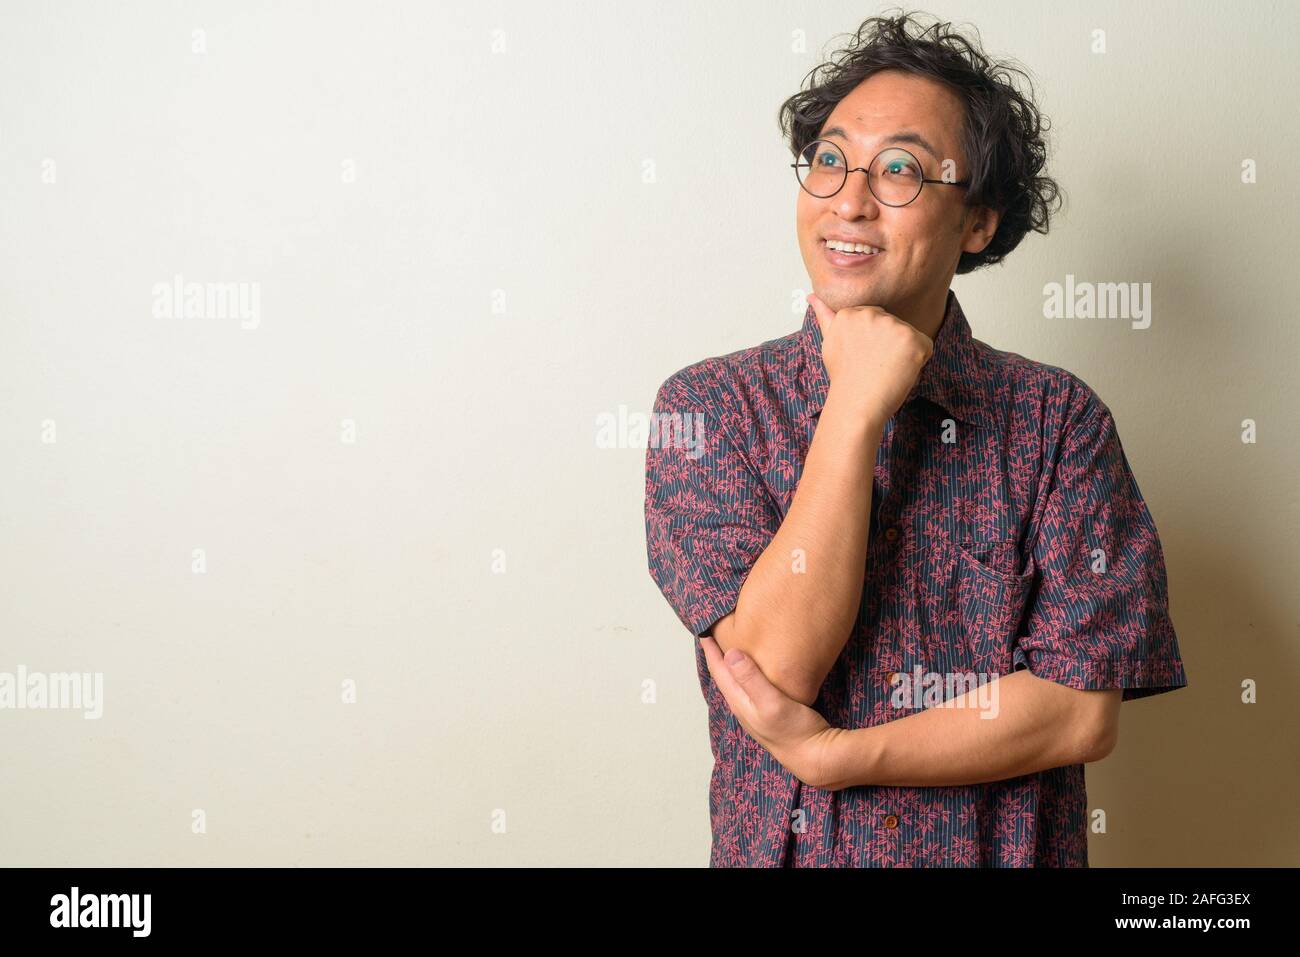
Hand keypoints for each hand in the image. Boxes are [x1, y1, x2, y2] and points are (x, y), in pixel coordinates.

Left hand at [699, 634, 842, 789]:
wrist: (815, 757)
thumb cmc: (795, 731)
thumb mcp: (772, 702)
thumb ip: (751, 679)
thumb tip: (730, 654)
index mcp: (740, 702)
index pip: (719, 671)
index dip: (711, 650)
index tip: (704, 630)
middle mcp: (743, 707)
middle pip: (723, 676)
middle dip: (717, 655)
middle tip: (713, 635)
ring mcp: (755, 712)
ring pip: (735, 683)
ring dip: (730, 665)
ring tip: (729, 648)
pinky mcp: (768, 713)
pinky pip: (749, 688)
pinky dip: (745, 674)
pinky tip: (753, 671)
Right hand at [807, 292, 932, 422]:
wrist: (856, 404)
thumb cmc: (844, 377)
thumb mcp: (829, 341)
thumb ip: (824, 315)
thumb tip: (811, 295)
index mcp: (850, 313)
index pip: (874, 320)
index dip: (872, 342)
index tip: (862, 357)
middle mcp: (871, 314)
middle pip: (892, 326)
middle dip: (888, 345)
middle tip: (872, 365)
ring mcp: (893, 326)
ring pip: (908, 337)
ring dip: (903, 353)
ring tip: (884, 370)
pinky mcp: (913, 339)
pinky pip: (925, 347)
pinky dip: (918, 362)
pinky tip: (899, 372)